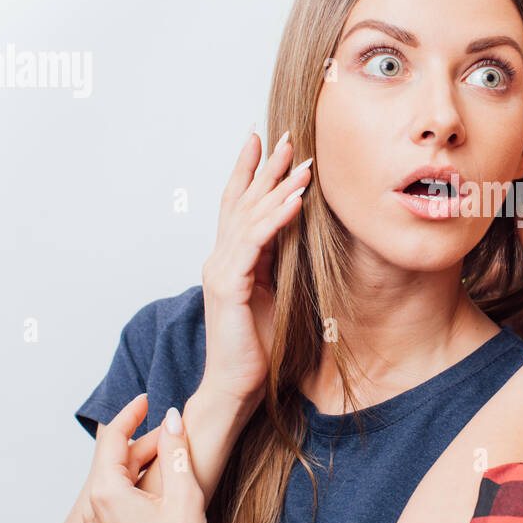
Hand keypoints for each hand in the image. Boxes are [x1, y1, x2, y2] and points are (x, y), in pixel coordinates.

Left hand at [82, 395, 218, 522]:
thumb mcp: (185, 495)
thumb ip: (175, 451)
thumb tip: (171, 418)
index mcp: (107, 494)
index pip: (111, 439)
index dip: (130, 414)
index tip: (146, 400)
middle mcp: (92, 513)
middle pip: (111, 463)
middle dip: (141, 445)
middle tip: (172, 438)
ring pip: (110, 488)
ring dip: (135, 472)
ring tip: (167, 468)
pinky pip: (109, 511)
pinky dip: (129, 496)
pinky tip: (154, 501)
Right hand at [201, 126, 310, 406]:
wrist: (236, 386)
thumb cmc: (256, 346)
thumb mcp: (274, 292)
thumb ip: (278, 261)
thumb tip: (296, 232)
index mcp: (232, 259)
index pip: (238, 205)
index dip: (249, 171)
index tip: (263, 140)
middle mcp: (220, 258)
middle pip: (242, 201)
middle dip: (265, 167)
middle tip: (286, 137)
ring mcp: (221, 270)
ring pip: (250, 217)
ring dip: (278, 187)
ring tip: (303, 164)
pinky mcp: (228, 286)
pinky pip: (255, 244)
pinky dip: (276, 219)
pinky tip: (295, 201)